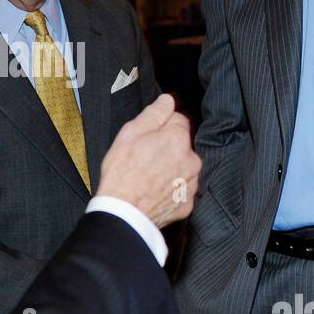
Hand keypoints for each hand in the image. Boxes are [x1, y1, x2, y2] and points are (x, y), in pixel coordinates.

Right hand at [96, 93, 200, 228]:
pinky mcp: (187, 203)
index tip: (147, 137)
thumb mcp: (130, 134)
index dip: (161, 127)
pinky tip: (154, 191)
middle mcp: (191, 160)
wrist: (123, 213)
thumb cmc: (122, 174)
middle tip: (144, 158)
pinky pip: (182, 190)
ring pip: (184, 167)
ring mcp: (191, 184)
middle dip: (167, 148)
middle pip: (182, 145)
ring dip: (171, 168)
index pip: (178, 120)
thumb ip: (153, 114)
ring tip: (148, 177)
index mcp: (178, 139)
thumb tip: (167, 100)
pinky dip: (171, 190)